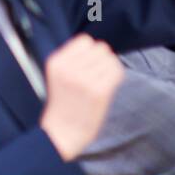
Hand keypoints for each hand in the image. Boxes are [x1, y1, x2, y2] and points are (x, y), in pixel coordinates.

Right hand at [38, 34, 123, 160]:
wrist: (62, 134)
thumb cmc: (64, 104)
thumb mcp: (60, 75)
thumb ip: (74, 59)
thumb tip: (101, 47)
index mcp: (56, 62)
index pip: (85, 40)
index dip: (90, 52)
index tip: (87, 66)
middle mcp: (69, 69)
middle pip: (100, 47)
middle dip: (101, 60)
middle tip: (95, 77)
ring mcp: (84, 79)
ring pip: (110, 58)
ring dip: (109, 69)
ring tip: (100, 83)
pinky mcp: (99, 91)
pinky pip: (117, 71)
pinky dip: (116, 77)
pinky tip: (108, 87)